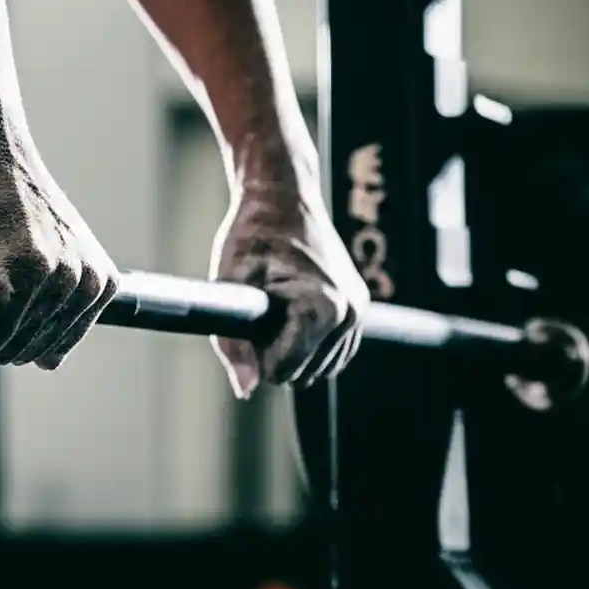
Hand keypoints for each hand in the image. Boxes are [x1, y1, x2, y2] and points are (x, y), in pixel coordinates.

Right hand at [0, 119, 119, 369]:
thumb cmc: (5, 195)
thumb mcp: (51, 249)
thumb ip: (57, 298)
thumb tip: (49, 363)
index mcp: (101, 283)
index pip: (52, 351)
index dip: (10, 340)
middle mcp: (87, 283)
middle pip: (27, 353)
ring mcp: (57, 279)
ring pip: (3, 347)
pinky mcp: (21, 273)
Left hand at [211, 173, 368, 398]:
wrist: (282, 198)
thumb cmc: (251, 236)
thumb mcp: (229, 285)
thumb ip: (231, 342)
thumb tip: (246, 391)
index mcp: (322, 307)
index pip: (284, 370)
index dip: (255, 355)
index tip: (247, 321)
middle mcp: (350, 313)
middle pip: (303, 374)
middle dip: (273, 355)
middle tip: (258, 312)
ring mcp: (359, 313)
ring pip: (321, 370)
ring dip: (292, 352)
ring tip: (273, 310)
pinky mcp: (358, 309)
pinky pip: (334, 354)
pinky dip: (309, 347)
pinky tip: (288, 318)